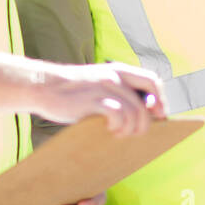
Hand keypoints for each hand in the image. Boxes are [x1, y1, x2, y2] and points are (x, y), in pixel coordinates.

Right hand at [33, 61, 166, 136]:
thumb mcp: (100, 84)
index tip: (159, 116)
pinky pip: (118, 115)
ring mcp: (104, 88)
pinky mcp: (93, 100)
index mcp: (119, 71)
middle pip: (145, 104)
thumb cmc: (73, 92)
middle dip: (144, 124)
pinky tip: (109, 130)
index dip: (160, 100)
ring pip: (134, 112)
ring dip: (130, 129)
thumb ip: (119, 92)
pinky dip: (118, 127)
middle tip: (134, 134)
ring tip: (118, 134)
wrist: (44, 87)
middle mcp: (115, 77)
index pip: (153, 81)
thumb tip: (143, 113)